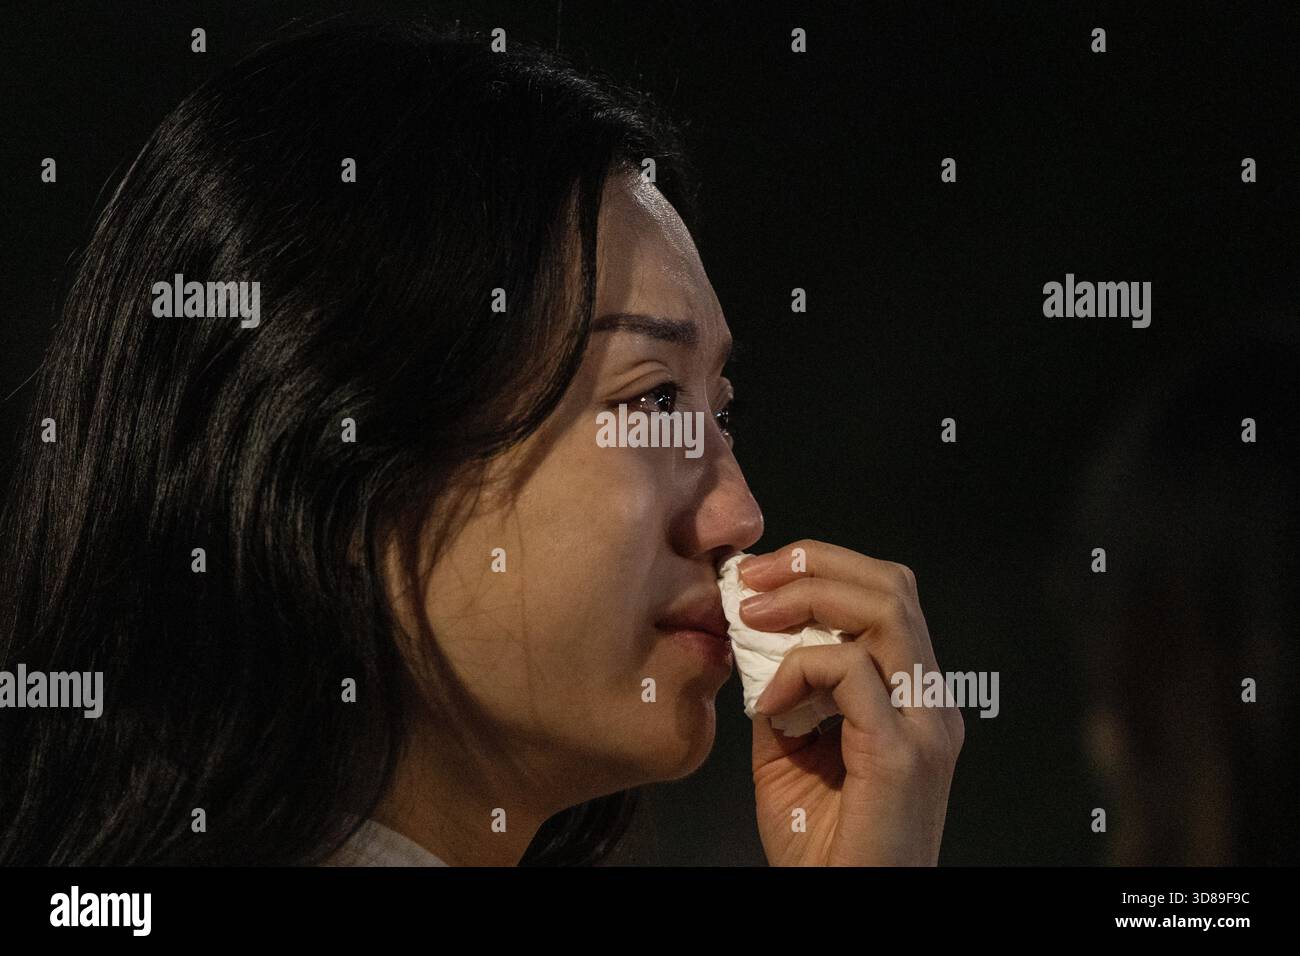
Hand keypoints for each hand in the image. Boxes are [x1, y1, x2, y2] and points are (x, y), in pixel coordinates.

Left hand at [739, 539, 962, 864]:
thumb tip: (752, 644)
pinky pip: (852, 669)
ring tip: (752, 614)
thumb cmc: (819, 847)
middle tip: (752, 578)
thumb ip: (783, 695)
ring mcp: (925, 725)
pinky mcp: (903, 753)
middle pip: (893, 586)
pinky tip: (769, 701)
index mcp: (912, 699)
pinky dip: (799, 667)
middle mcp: (930, 703)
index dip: (822, 570)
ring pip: (885, 609)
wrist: (845, 908)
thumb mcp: (790, 753)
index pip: (885, 597)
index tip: (759, 578)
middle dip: (815, 563)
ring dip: (808, 596)